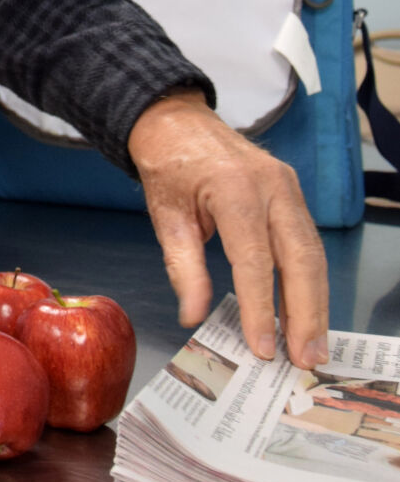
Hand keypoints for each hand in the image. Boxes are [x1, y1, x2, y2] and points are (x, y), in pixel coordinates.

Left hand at [127, 91, 328, 368]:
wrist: (178, 122)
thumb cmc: (169, 166)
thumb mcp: (166, 217)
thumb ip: (183, 268)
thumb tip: (195, 315)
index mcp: (234, 188)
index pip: (254, 258)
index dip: (260, 307)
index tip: (262, 347)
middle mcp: (271, 185)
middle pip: (299, 258)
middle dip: (305, 313)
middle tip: (304, 358)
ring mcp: (287, 187)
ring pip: (311, 253)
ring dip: (315, 303)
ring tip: (311, 347)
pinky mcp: (292, 193)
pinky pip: (307, 242)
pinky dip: (309, 281)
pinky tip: (307, 313)